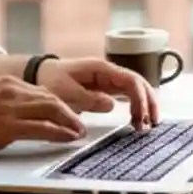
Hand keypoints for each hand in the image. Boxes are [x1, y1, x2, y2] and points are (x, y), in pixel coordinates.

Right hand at [0, 76, 84, 156]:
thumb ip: (12, 102)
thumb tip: (35, 113)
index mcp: (8, 82)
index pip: (43, 91)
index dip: (60, 105)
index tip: (69, 115)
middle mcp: (11, 90)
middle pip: (51, 99)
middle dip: (69, 113)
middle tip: (80, 126)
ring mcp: (9, 107)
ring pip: (51, 110)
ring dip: (69, 122)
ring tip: (78, 133)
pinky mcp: (7, 126)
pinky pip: (42, 128)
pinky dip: (59, 133)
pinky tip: (67, 138)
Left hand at [37, 58, 159, 130]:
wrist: (41, 74)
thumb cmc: (51, 80)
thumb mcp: (65, 92)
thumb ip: (88, 98)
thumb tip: (112, 104)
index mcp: (101, 68)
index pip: (130, 80)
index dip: (139, 98)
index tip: (140, 118)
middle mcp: (109, 72)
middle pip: (138, 83)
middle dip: (149, 102)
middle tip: (152, 124)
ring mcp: (108, 80)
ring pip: (135, 89)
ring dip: (145, 105)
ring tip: (148, 125)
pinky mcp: (106, 88)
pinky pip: (127, 95)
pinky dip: (135, 106)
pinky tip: (139, 119)